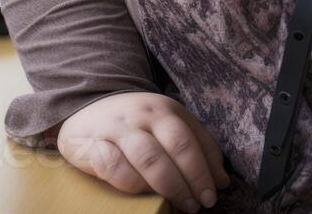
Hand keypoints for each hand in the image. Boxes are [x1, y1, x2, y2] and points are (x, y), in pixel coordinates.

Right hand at [56, 91, 231, 211]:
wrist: (89, 107)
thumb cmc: (137, 123)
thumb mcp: (169, 126)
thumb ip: (197, 147)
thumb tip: (222, 181)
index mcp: (168, 110)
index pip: (194, 140)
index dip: (206, 170)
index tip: (213, 194)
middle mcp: (147, 115)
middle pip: (177, 145)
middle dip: (191, 179)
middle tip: (197, 205)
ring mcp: (120, 128)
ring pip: (149, 158)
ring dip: (167, 186)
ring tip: (177, 206)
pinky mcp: (93, 144)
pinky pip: (115, 168)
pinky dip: (132, 184)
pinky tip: (142, 196)